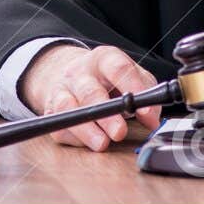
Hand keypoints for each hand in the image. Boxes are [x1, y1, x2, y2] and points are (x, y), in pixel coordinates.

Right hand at [18, 43, 161, 150]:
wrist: (76, 75)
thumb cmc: (110, 80)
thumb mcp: (134, 78)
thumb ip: (147, 95)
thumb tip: (151, 120)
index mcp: (104, 59)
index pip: (118, 68)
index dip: (132, 87)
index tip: (144, 110)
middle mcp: (80, 72)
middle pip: (90, 91)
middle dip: (105, 115)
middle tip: (120, 132)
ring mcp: (62, 89)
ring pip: (68, 108)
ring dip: (85, 129)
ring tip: (102, 143)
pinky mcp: (51, 109)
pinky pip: (59, 125)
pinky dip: (73, 137)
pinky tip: (88, 143)